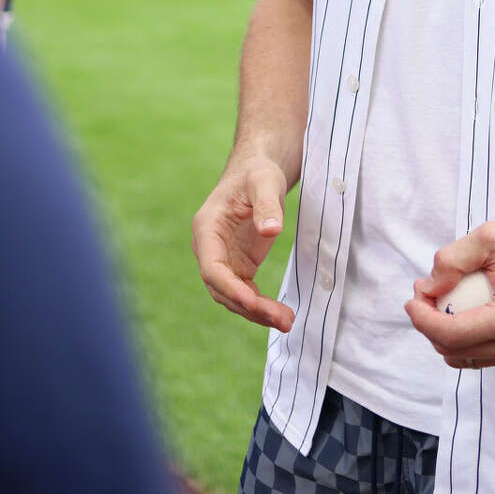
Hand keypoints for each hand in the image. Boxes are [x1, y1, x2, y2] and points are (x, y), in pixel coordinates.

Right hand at [192, 155, 295, 331]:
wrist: (256, 172)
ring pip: (232, 296)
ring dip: (256, 312)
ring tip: (287, 322)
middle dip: (249, 307)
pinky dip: (260, 306)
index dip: (229, 287)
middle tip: (282, 320)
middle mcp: (209, 248)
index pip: (212, 267)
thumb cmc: (257, 173)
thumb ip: (267, 204)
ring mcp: (223, 259)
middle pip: (222, 288)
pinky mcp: (238, 265)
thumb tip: (272, 231)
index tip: (252, 302)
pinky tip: (280, 314)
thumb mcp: (264, 181)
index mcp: (207, 228)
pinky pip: (244, 292)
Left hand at [404, 222, 494, 371]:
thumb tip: (429, 287)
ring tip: (440, 298)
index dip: (423, 320)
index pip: (453, 335)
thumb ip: (454, 259)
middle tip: (423, 291)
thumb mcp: (491, 237)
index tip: (412, 298)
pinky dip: (458, 337)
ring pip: (460, 357)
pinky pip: (474, 355)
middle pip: (451, 349)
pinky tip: (458, 310)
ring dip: (441, 331)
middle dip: (428, 322)